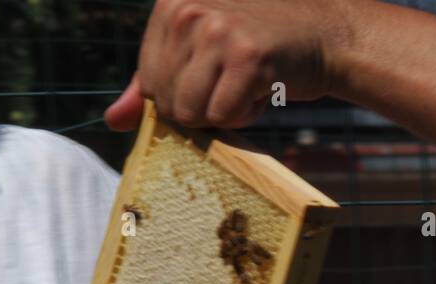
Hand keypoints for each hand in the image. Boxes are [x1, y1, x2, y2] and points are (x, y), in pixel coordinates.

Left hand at [105, 0, 352, 131]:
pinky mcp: (247, 54)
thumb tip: (112, 120)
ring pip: (191, 114)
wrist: (323, 35)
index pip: (148, 83)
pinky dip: (246, 114)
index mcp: (170, 3)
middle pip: (167, 103)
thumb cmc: (255, 46)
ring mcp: (217, 28)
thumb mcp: (197, 55)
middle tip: (232, 77)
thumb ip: (151, 84)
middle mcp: (188, 8)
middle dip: (201, 106)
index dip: (181, 94)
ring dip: (223, 112)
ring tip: (246, 82)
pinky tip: (263, 86)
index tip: (212, 71)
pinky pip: (223, 117)